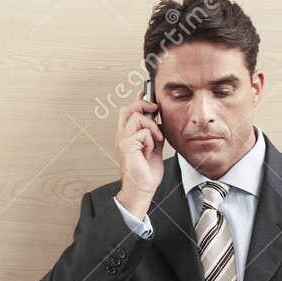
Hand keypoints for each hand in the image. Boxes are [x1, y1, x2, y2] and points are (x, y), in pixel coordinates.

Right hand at [115, 95, 163, 213]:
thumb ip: (154, 134)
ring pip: (138, 117)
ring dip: (152, 127)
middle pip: (129, 109)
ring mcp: (123, 140)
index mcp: (128, 136)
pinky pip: (143, 132)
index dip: (137, 100)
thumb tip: (159, 122)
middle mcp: (122, 136)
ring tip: (155, 141)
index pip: (129, 113)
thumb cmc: (146, 173)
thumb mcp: (154, 148)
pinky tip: (150, 150)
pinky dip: (151, 140)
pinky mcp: (127, 146)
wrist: (142, 189)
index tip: (143, 92)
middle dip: (144, 105)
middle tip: (155, 110)